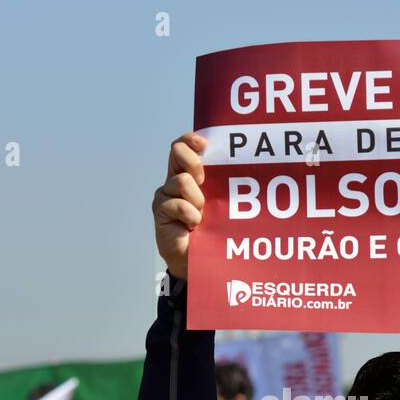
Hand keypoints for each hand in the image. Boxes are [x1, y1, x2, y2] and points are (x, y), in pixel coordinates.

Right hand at [152, 133, 207, 279]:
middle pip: (177, 151)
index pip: (184, 146)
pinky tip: (193, 225)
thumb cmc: (213, 229)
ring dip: (197, 199)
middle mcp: (175, 180)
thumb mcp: (220, 203)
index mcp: (190, 174)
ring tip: (202, 216)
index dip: (190, 140)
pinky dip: (190, 215)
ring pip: (181, 181)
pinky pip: (177, 204)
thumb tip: (239, 166)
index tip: (203, 143)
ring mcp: (166, 194)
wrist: (199, 259)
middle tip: (204, 181)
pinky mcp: (160, 210)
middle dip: (193, 162)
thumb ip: (221, 184)